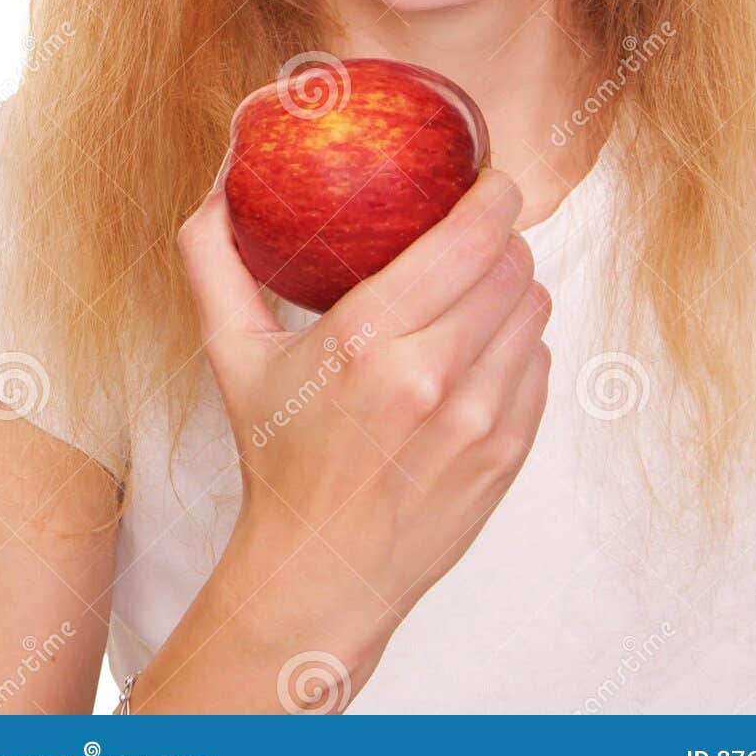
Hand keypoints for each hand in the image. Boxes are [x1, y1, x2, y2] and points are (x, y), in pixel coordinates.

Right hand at [177, 165, 551, 633]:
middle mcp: (429, 377)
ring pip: (534, 309)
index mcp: (364, 341)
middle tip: (477, 236)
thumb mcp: (234, 356)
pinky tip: (480, 351)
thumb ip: (214, 261)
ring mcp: (477, 419)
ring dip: (514, 288)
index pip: (469, 237)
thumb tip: (218, 183)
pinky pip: (540, 361)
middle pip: (513, 264)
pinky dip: (518, 344)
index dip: (494, 195)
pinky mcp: (508, 452)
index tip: (488, 182)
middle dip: (502, 238)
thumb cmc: (279, 459)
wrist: (321, 572)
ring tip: (477, 292)